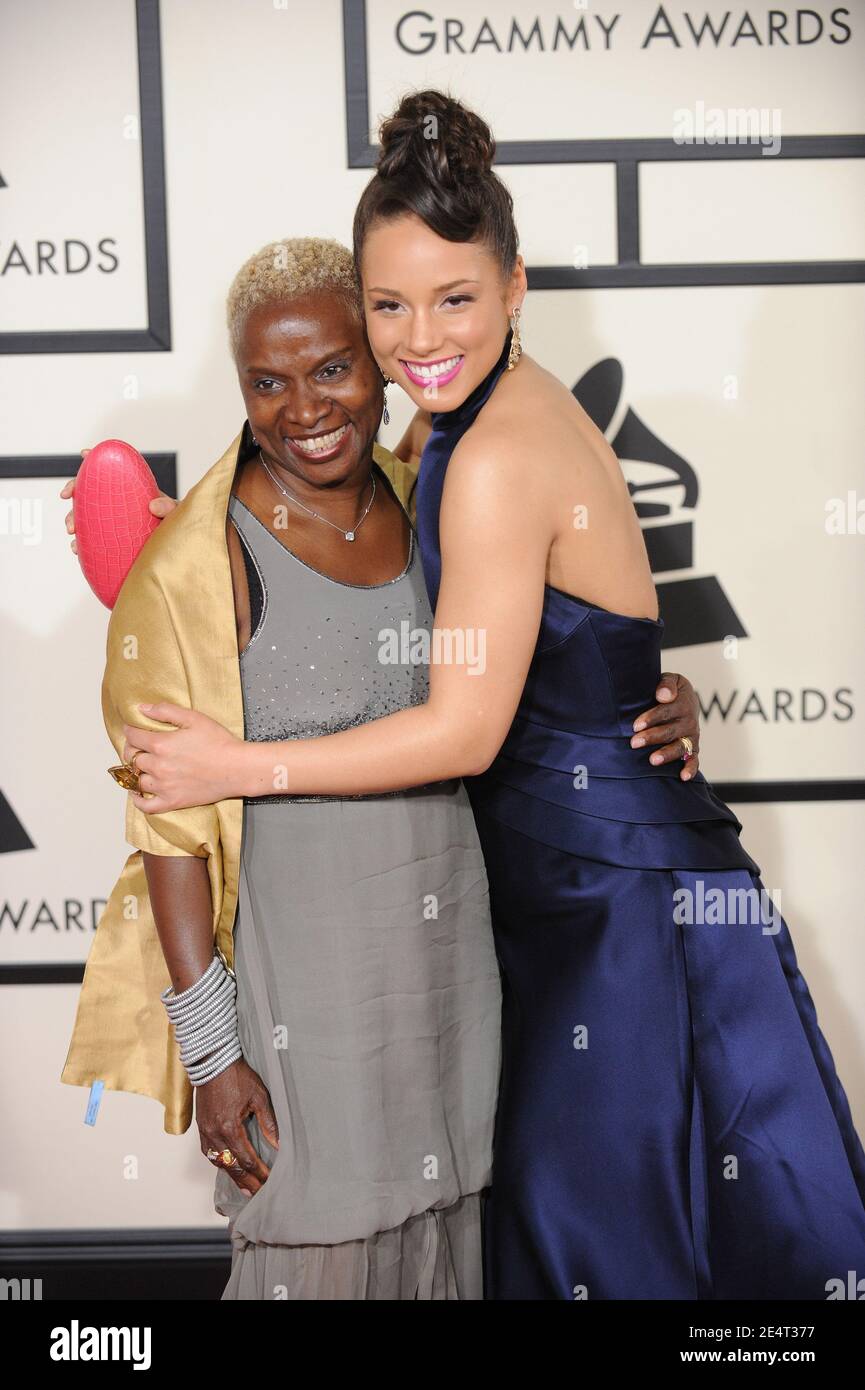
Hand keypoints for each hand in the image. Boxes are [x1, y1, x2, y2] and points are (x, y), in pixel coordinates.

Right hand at [60, 449, 176, 555]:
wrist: (174, 546)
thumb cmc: (175, 525)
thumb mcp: (176, 514)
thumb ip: (169, 507)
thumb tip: (153, 506)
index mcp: (131, 490)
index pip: (112, 471)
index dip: (97, 460)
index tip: (85, 453)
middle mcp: (118, 503)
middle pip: (90, 491)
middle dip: (74, 490)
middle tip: (66, 496)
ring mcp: (112, 520)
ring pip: (86, 515)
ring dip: (73, 519)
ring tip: (71, 532)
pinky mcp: (109, 539)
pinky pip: (91, 538)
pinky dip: (81, 543)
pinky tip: (77, 549)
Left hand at [122, 702, 244, 811]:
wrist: (237, 768)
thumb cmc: (219, 743)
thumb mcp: (194, 718)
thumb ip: (166, 711)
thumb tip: (142, 709)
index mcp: (161, 744)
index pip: (133, 737)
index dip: (130, 731)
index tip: (132, 729)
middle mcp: (158, 766)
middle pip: (131, 758)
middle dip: (132, 749)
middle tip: (138, 746)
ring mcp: (164, 786)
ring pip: (136, 780)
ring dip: (135, 772)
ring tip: (141, 766)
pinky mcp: (172, 801)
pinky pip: (146, 806)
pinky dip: (138, 800)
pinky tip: (137, 792)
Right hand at [195, 1058, 278, 1196]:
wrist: (212, 1061)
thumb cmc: (237, 1076)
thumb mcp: (259, 1096)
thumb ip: (269, 1122)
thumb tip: (279, 1144)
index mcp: (230, 1127)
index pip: (247, 1158)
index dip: (258, 1172)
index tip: (269, 1181)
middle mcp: (215, 1133)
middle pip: (231, 1165)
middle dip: (246, 1180)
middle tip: (258, 1193)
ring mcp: (205, 1131)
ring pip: (218, 1161)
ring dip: (232, 1174)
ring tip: (244, 1186)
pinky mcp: (201, 1126)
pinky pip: (208, 1152)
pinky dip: (219, 1162)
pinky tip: (227, 1166)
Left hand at [630, 672, 700, 780]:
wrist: (685, 700)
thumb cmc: (670, 690)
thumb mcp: (672, 679)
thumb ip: (667, 684)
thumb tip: (663, 695)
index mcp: (682, 704)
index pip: (666, 711)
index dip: (651, 718)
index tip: (636, 725)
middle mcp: (688, 722)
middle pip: (670, 731)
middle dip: (652, 737)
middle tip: (634, 742)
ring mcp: (691, 737)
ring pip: (680, 747)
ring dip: (667, 754)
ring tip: (652, 760)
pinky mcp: (693, 749)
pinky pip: (694, 760)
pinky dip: (691, 769)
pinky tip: (683, 777)